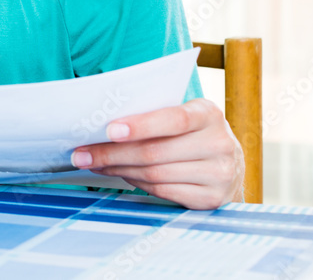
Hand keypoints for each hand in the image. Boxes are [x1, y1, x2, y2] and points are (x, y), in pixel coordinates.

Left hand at [71, 98, 243, 208]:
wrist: (230, 161)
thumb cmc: (192, 131)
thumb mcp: (182, 113)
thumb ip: (152, 114)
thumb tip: (102, 124)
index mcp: (208, 113)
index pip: (173, 119)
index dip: (140, 126)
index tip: (109, 130)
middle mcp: (218, 143)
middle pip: (155, 152)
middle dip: (112, 153)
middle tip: (82, 154)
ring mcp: (219, 174)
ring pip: (155, 174)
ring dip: (118, 169)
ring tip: (95, 163)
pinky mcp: (211, 199)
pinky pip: (162, 191)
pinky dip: (136, 183)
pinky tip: (119, 174)